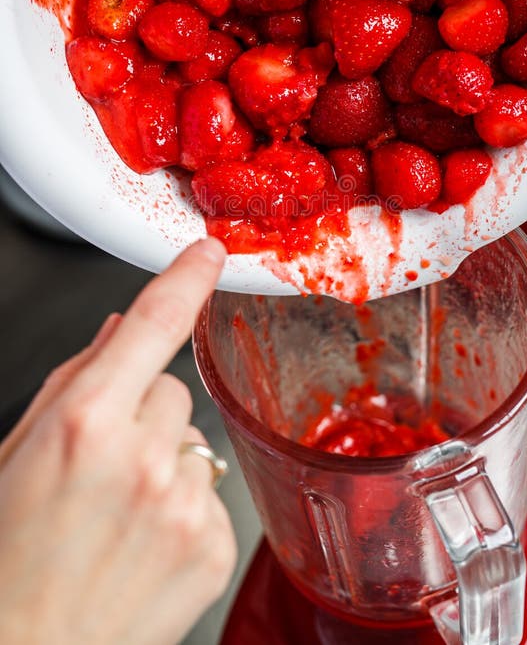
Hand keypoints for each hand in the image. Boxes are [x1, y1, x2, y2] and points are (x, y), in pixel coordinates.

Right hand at [0, 237, 235, 644]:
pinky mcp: (214, 546)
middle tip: (103, 465)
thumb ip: (72, 382)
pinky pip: (211, 491)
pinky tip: (143, 544)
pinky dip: (183, 507)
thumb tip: (117, 330)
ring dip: (166, 461)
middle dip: (143, 410)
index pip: (153, 324)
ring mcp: (185, 504)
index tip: (208, 254)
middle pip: (172, 389)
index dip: (186, 280)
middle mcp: (143, 458)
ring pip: (195, 440)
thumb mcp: (14, 456)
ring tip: (119, 515)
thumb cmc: (6, 563)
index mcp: (84, 424)